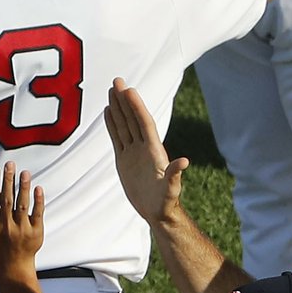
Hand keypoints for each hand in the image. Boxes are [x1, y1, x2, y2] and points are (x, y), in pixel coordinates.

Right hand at [0, 164, 47, 275]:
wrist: (12, 265)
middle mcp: (5, 226)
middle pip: (7, 200)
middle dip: (8, 181)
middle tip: (10, 164)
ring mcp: (21, 230)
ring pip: (22, 205)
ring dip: (23, 188)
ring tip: (25, 173)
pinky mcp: (35, 233)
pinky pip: (37, 214)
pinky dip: (38, 201)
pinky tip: (38, 188)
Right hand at [103, 79, 187, 227]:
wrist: (157, 211)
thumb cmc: (165, 202)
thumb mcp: (171, 189)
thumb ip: (174, 175)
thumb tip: (184, 162)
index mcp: (154, 151)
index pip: (144, 123)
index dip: (136, 107)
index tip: (129, 91)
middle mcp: (143, 147)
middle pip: (132, 119)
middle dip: (124, 101)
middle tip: (116, 81)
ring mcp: (134, 152)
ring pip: (124, 125)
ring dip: (117, 108)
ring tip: (110, 90)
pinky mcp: (125, 159)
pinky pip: (117, 138)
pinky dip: (112, 124)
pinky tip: (107, 111)